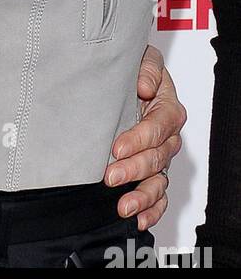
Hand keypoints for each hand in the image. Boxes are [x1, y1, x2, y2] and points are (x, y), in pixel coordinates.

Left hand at [104, 44, 184, 230]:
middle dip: (134, 169)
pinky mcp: (153, 172)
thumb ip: (147, 69)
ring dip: (142, 196)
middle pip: (157, 157)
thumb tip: (145, 87)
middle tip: (110, 176)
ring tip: (123, 206)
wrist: (127, 80)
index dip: (139, 139)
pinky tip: (138, 220)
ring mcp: (161, 157)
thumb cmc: (133, 71)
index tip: (117, 147)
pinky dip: (151, 210)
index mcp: (167, 109)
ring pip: (159, 181)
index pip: (158, 127)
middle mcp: (168, 137)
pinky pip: (159, 196)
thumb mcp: (141, 59)